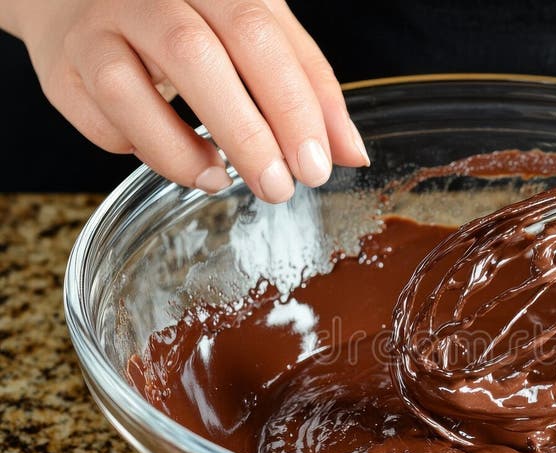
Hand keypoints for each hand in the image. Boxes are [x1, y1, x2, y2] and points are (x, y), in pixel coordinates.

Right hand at [0, 0, 368, 201]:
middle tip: (280, 188)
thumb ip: (306, 84)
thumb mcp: (258, 29)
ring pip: (130, 91)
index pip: (259, 34)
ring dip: (182, 151)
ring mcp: (95, 25)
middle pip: (196, 57)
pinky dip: (139, 149)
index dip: (293, 105)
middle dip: (247, 134)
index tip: (319, 165)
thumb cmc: (191, 14)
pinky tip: (176, 159)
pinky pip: (98, 118)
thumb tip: (352, 154)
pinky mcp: (60, 67)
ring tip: (220, 180)